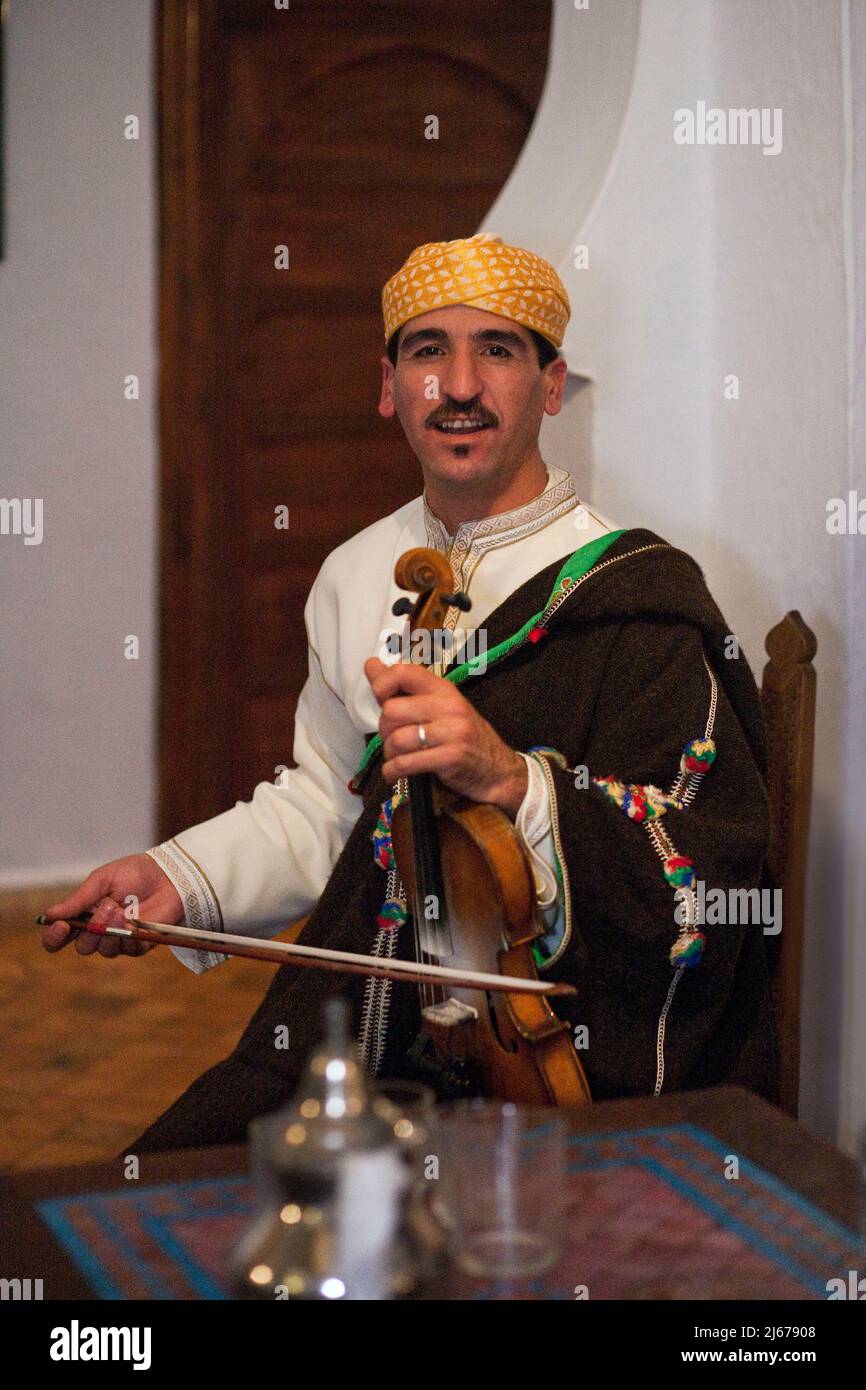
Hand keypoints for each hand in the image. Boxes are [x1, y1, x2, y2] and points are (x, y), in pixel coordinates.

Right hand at [41, 853, 183, 958]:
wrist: (168, 874)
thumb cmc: (134, 873)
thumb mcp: (102, 880)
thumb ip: (79, 899)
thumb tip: (49, 915)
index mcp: (85, 915)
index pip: (60, 936)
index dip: (54, 937)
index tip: (60, 926)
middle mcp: (100, 931)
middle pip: (83, 947)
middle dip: (91, 930)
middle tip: (107, 907)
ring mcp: (120, 939)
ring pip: (104, 950)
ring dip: (110, 931)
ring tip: (121, 909)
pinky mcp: (141, 944)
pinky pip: (128, 950)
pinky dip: (129, 937)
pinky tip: (133, 923)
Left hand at [364, 657, 528, 817]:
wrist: (497, 769)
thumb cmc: (463, 735)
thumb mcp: (440, 706)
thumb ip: (404, 688)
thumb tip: (371, 665)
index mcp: (444, 689)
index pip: (405, 672)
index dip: (382, 682)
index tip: (379, 695)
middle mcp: (449, 706)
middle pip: (392, 711)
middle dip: (384, 728)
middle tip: (391, 737)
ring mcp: (452, 733)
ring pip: (396, 739)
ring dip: (389, 753)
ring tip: (395, 757)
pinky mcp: (450, 758)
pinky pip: (406, 763)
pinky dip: (392, 770)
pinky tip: (394, 772)